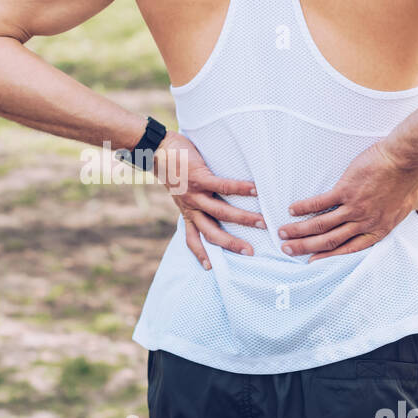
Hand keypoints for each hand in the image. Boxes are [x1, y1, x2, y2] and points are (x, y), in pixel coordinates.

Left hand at [153, 131, 262, 269]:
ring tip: (263, 222)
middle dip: (231, 244)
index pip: (192, 238)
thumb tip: (213, 201)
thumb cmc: (172, 167)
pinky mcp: (199, 178)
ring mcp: (195, 193)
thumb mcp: (180, 191)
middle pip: (211, 232)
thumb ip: (195, 199)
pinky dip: (241, 189)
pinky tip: (256, 191)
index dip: (200, 253)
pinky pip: (223, 187)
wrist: (155, 149)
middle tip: (250, 252)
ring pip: (221, 212)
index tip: (210, 268)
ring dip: (243, 219)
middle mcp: (191, 207)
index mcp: (187, 211)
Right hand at [277, 143, 417, 262]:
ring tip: (283, 234)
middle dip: (307, 248)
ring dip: (300, 232)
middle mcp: (364, 222)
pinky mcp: (345, 190)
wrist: (406, 158)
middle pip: (330, 241)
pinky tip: (292, 211)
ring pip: (322, 225)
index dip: (330, 257)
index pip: (350, 248)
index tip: (313, 261)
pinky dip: (305, 208)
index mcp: (379, 228)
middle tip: (288, 250)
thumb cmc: (414, 178)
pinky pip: (321, 203)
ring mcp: (354, 207)